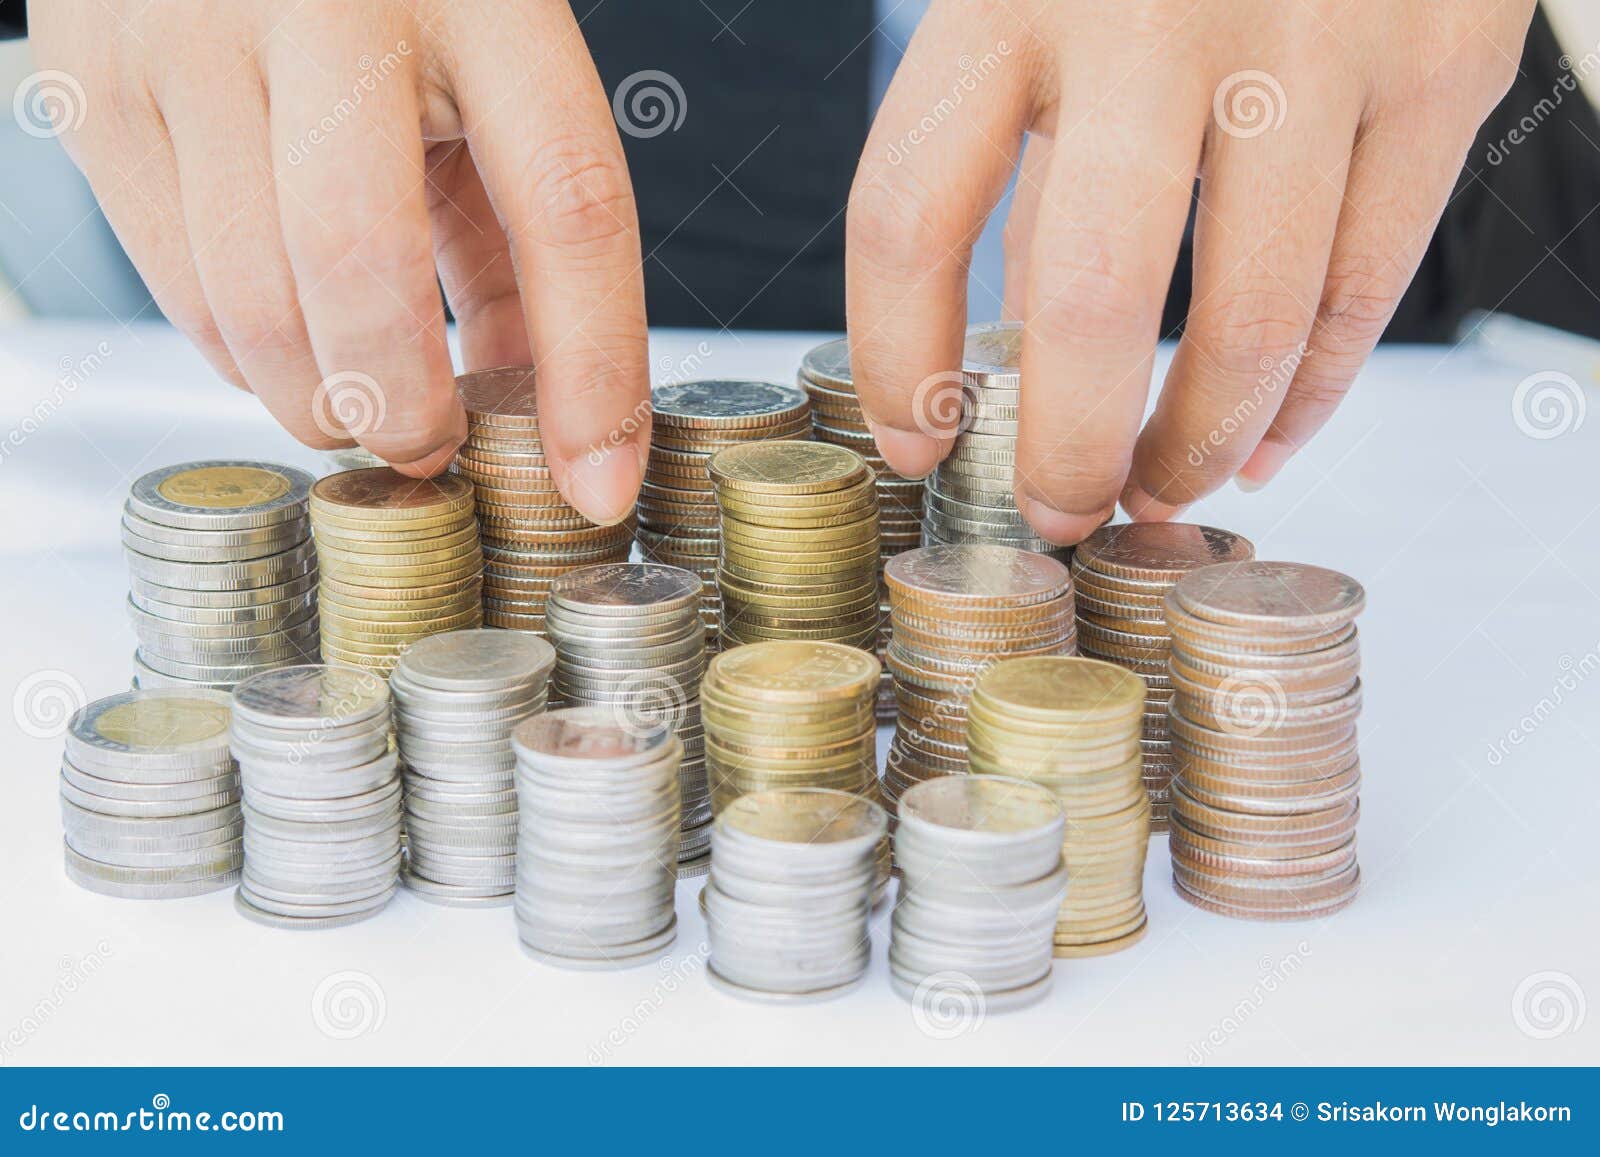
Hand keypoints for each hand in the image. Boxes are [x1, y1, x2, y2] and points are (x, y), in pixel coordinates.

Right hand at [29, 0, 648, 523]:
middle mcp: (324, 1)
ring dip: (320, 398)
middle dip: (403, 406)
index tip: (599, 487)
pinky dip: (245, 354)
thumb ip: (517, 230)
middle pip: (363, 263)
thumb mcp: (486, 77)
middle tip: (428, 446)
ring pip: (250, 302)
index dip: (592, 367)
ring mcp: (186, 37)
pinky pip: (176, 290)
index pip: (566, 203)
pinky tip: (285, 330)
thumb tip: (544, 417)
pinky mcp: (92, 85)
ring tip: (358, 396)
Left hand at [846, 0, 1534, 542]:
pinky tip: (1265, 437)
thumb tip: (991, 351)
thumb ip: (1019, 138)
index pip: (909, 209)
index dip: (899, 358)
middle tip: (1058, 516)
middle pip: (1088, 293)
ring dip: (1198, 441)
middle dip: (1068, 446)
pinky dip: (1313, 391)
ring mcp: (1317, 33)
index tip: (914, 445)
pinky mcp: (1446, 58)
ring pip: (1255, 317)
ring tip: (1162, 490)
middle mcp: (1158, 8)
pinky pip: (1372, 282)